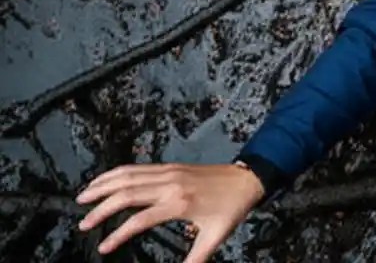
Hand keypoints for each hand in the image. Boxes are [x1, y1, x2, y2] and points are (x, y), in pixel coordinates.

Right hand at [76, 162, 264, 261]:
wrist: (247, 179)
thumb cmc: (231, 208)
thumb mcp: (214, 238)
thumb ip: (195, 259)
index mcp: (178, 204)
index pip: (139, 220)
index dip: (117, 235)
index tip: (102, 247)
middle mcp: (169, 185)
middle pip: (126, 194)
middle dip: (101, 208)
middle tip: (83, 223)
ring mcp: (168, 172)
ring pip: (128, 175)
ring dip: (103, 185)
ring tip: (83, 197)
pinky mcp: (170, 166)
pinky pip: (138, 167)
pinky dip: (117, 173)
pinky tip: (105, 180)